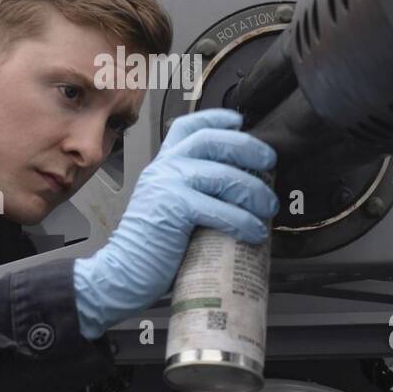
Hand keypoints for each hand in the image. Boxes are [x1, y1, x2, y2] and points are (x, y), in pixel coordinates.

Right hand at [72, 108, 278, 339]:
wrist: (123, 273)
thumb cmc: (151, 246)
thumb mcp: (171, 206)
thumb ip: (195, 191)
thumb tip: (240, 190)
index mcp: (164, 164)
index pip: (189, 126)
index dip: (217, 118)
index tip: (240, 122)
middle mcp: (164, 167)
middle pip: (212, 140)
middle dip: (248, 148)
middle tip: (270, 163)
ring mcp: (168, 185)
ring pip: (223, 175)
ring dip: (253, 190)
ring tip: (268, 207)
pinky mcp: (175, 208)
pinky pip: (219, 209)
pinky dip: (243, 221)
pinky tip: (254, 232)